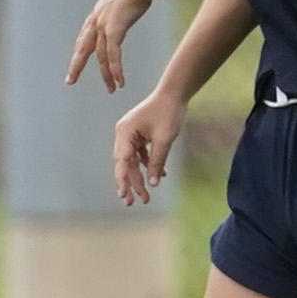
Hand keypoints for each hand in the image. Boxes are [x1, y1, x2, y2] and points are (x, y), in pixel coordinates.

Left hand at [66, 0, 151, 92]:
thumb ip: (121, 7)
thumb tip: (127, 7)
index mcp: (97, 15)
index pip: (84, 38)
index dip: (79, 52)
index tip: (76, 62)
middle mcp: (96, 22)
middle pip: (83, 49)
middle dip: (76, 66)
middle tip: (70, 81)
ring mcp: (103, 26)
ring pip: (101, 57)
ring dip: (106, 74)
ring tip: (111, 89)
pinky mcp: (114, 30)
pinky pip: (113, 55)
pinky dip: (116, 70)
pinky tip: (120, 81)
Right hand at [112, 89, 185, 204]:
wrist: (175, 94)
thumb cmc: (168, 113)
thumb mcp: (164, 140)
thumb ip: (156, 161)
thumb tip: (152, 183)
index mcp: (125, 132)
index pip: (121, 161)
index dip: (122, 180)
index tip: (124, 195)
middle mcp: (124, 134)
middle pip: (125, 164)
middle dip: (131, 183)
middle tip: (132, 203)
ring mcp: (132, 135)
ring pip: (134, 162)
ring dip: (141, 177)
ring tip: (146, 197)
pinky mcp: (141, 136)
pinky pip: (142, 155)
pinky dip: (149, 164)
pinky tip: (160, 176)